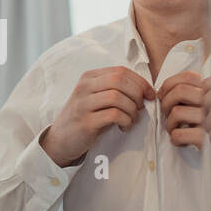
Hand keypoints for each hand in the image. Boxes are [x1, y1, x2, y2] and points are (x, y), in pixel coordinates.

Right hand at [39, 66, 155, 166]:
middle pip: (120, 80)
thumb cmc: (85, 117)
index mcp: (89, 77)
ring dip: (131, 110)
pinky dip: (125, 121)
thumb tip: (144, 92)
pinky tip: (123, 127)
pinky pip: (113, 115)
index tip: (149, 95)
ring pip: (117, 97)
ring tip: (131, 119)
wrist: (60, 139)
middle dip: (137, 94)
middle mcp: (84, 87)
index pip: (121, 71)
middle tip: (139, 108)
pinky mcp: (85, 122)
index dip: (140, 82)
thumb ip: (115, 90)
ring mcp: (83, 104)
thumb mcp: (96, 98)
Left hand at [158, 71, 210, 149]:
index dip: (168, 85)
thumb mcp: (204, 103)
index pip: (188, 77)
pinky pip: (178, 134)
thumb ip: (191, 91)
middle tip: (168, 113)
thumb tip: (161, 92)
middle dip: (166, 103)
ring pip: (177, 112)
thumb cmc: (210, 126)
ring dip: (170, 124)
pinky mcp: (206, 139)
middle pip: (180, 91)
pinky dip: (175, 139)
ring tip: (176, 129)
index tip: (163, 95)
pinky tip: (182, 141)